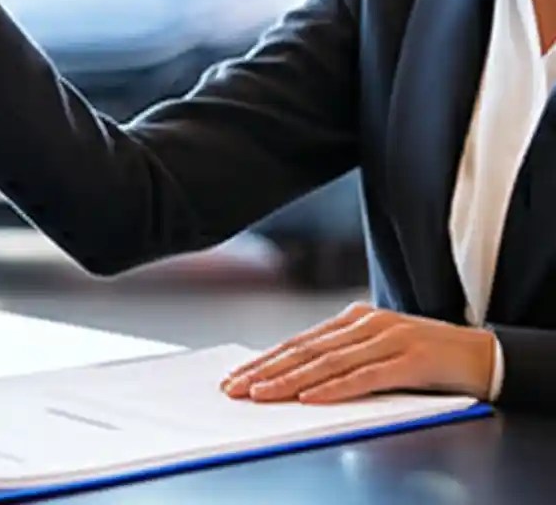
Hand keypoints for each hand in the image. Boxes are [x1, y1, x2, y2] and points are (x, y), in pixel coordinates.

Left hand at [221, 302, 496, 403]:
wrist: (482, 354)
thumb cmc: (423, 357)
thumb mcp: (376, 351)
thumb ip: (341, 358)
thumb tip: (293, 378)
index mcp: (354, 319)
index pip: (298, 342)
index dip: (264, 360)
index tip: (235, 376)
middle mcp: (366, 324)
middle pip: (305, 350)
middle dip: (266, 371)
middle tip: (236, 388)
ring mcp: (389, 339)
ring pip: (329, 362)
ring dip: (290, 381)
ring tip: (262, 394)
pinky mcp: (411, 360)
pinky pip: (366, 376)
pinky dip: (336, 388)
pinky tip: (311, 398)